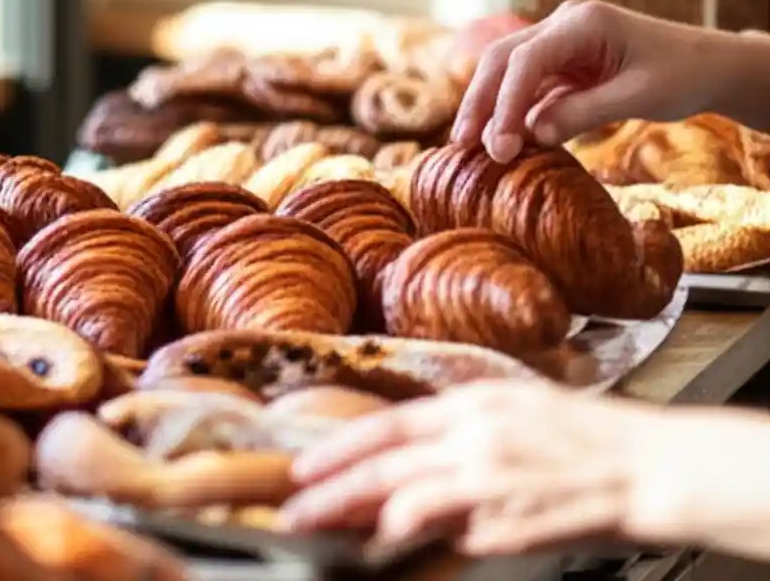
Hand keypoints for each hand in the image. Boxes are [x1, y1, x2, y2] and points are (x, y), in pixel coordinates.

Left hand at [280, 380, 769, 560]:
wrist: (646, 464)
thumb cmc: (586, 439)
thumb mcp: (515, 411)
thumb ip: (460, 434)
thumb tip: (410, 467)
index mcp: (473, 402)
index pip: (388, 423)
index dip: (341, 445)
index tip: (304, 465)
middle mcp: (473, 432)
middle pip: (384, 460)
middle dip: (331, 486)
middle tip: (293, 504)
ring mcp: (490, 473)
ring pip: (403, 493)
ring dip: (356, 513)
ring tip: (321, 528)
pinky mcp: (509, 511)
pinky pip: (448, 525)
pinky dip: (414, 531)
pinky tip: (389, 539)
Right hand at [451, 0, 769, 162]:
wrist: (707, 66)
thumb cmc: (682, 75)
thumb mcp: (638, 97)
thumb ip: (583, 113)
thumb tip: (530, 135)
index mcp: (585, 22)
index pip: (526, 59)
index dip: (504, 103)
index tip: (496, 145)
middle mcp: (563, 24)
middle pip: (502, 59)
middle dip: (480, 102)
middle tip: (463, 145)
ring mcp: (558, 42)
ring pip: (505, 72)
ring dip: (488, 109)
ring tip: (472, 148)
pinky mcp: (559, 63)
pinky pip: (525, 87)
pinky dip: (510, 113)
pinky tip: (501, 141)